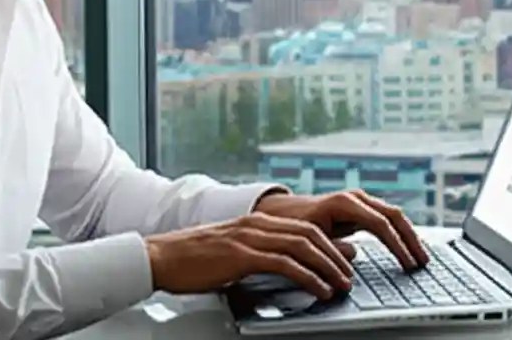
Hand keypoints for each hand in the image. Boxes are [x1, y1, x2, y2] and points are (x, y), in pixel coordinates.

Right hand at [144, 212, 354, 299]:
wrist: (161, 257)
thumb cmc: (194, 259)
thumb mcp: (234, 252)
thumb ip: (261, 254)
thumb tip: (288, 267)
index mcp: (257, 221)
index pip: (305, 227)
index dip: (330, 243)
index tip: (345, 260)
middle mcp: (257, 224)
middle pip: (310, 233)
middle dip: (335, 255)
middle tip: (350, 275)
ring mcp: (250, 237)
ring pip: (302, 246)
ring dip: (327, 267)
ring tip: (340, 285)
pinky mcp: (241, 255)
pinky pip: (284, 264)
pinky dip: (307, 277)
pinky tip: (317, 289)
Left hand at [253, 189, 428, 271]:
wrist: (286, 213)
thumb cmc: (295, 227)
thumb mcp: (310, 238)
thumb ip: (331, 247)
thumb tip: (354, 256)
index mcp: (344, 203)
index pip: (380, 223)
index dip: (397, 244)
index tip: (408, 263)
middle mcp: (356, 198)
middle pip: (394, 216)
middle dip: (411, 239)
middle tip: (422, 263)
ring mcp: (361, 202)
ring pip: (394, 216)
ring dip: (409, 237)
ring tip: (421, 259)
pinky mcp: (362, 210)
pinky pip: (388, 220)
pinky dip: (400, 235)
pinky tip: (409, 250)